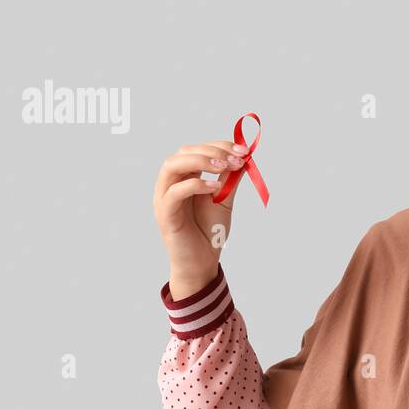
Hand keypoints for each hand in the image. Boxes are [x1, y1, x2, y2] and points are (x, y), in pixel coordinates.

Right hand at [152, 140, 249, 295]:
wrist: (202, 263)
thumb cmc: (209, 232)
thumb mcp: (224, 200)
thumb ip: (230, 179)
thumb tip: (242, 157)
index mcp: (184, 178)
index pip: (196, 150)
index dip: (219, 145)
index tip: (243, 150)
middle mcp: (170, 184)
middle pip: (183, 153)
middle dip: (212, 151)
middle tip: (237, 158)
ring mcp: (164, 198)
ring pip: (172, 166)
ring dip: (200, 161)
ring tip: (225, 166)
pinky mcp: (164, 214)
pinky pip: (174, 193)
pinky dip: (195, 185)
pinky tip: (216, 187)